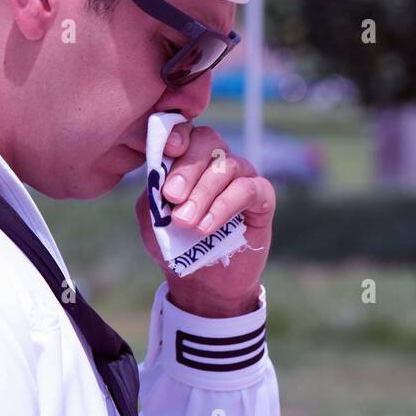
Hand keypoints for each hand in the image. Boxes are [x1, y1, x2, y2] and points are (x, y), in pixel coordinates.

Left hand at [134, 122, 274, 317]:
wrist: (203, 285)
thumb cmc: (176, 245)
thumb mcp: (153, 220)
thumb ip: (153, 193)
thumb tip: (157, 174)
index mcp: (189, 158)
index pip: (186, 131)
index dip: (178, 133)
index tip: (168, 150)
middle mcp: (216, 161)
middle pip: (208, 141)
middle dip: (187, 168)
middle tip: (172, 196)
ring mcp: (242, 176)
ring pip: (226, 166)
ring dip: (203, 193)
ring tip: (185, 222)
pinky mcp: (262, 197)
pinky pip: (247, 189)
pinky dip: (224, 206)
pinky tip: (206, 226)